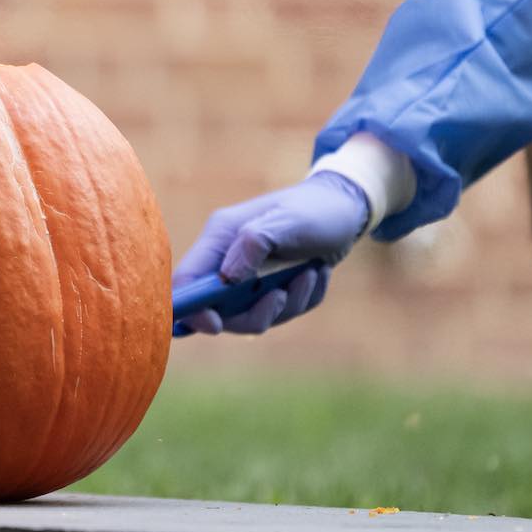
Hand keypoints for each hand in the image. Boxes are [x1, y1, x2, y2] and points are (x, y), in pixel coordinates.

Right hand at [173, 171, 368, 334]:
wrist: (345, 207)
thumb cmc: (315, 209)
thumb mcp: (288, 221)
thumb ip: (253, 244)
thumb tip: (227, 278)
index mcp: (220, 238)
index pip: (186, 280)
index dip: (190, 307)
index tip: (215, 323)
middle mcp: (229, 260)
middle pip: (220, 311)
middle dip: (254, 313)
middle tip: (281, 296)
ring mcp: (251, 277)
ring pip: (254, 316)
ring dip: (288, 304)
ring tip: (309, 274)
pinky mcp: (272, 288)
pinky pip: (282, 312)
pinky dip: (303, 299)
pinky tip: (316, 273)